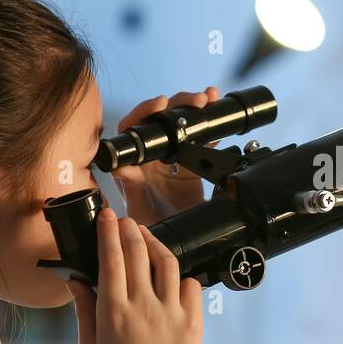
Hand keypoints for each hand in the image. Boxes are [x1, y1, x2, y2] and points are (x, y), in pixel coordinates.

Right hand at [66, 208, 202, 343]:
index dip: (109, 231)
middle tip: (126, 221)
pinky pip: (191, 286)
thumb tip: (75, 280)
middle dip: (131, 229)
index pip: (111, 258)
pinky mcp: (193, 323)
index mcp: (113, 311)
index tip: (107, 216)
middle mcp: (143, 306)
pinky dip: (181, 276)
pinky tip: (173, 276)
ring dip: (156, 244)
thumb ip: (83, 310)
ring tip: (148, 239)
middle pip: (138, 252)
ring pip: (167, 262)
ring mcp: (171, 313)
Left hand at [110, 87, 219, 226]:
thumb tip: (123, 168)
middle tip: (197, 100)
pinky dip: (211, 123)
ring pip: (181, 124)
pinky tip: (219, 108)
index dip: (145, 112)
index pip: (133, 129)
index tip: (161, 104)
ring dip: (194, 107)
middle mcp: (152, 156)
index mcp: (135, 164)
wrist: (176, 245)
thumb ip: (133, 189)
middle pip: (161, 119)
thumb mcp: (141, 210)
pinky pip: (201, 138)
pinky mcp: (193, 164)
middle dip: (179, 104)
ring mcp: (173, 158)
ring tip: (209, 98)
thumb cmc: (152, 230)